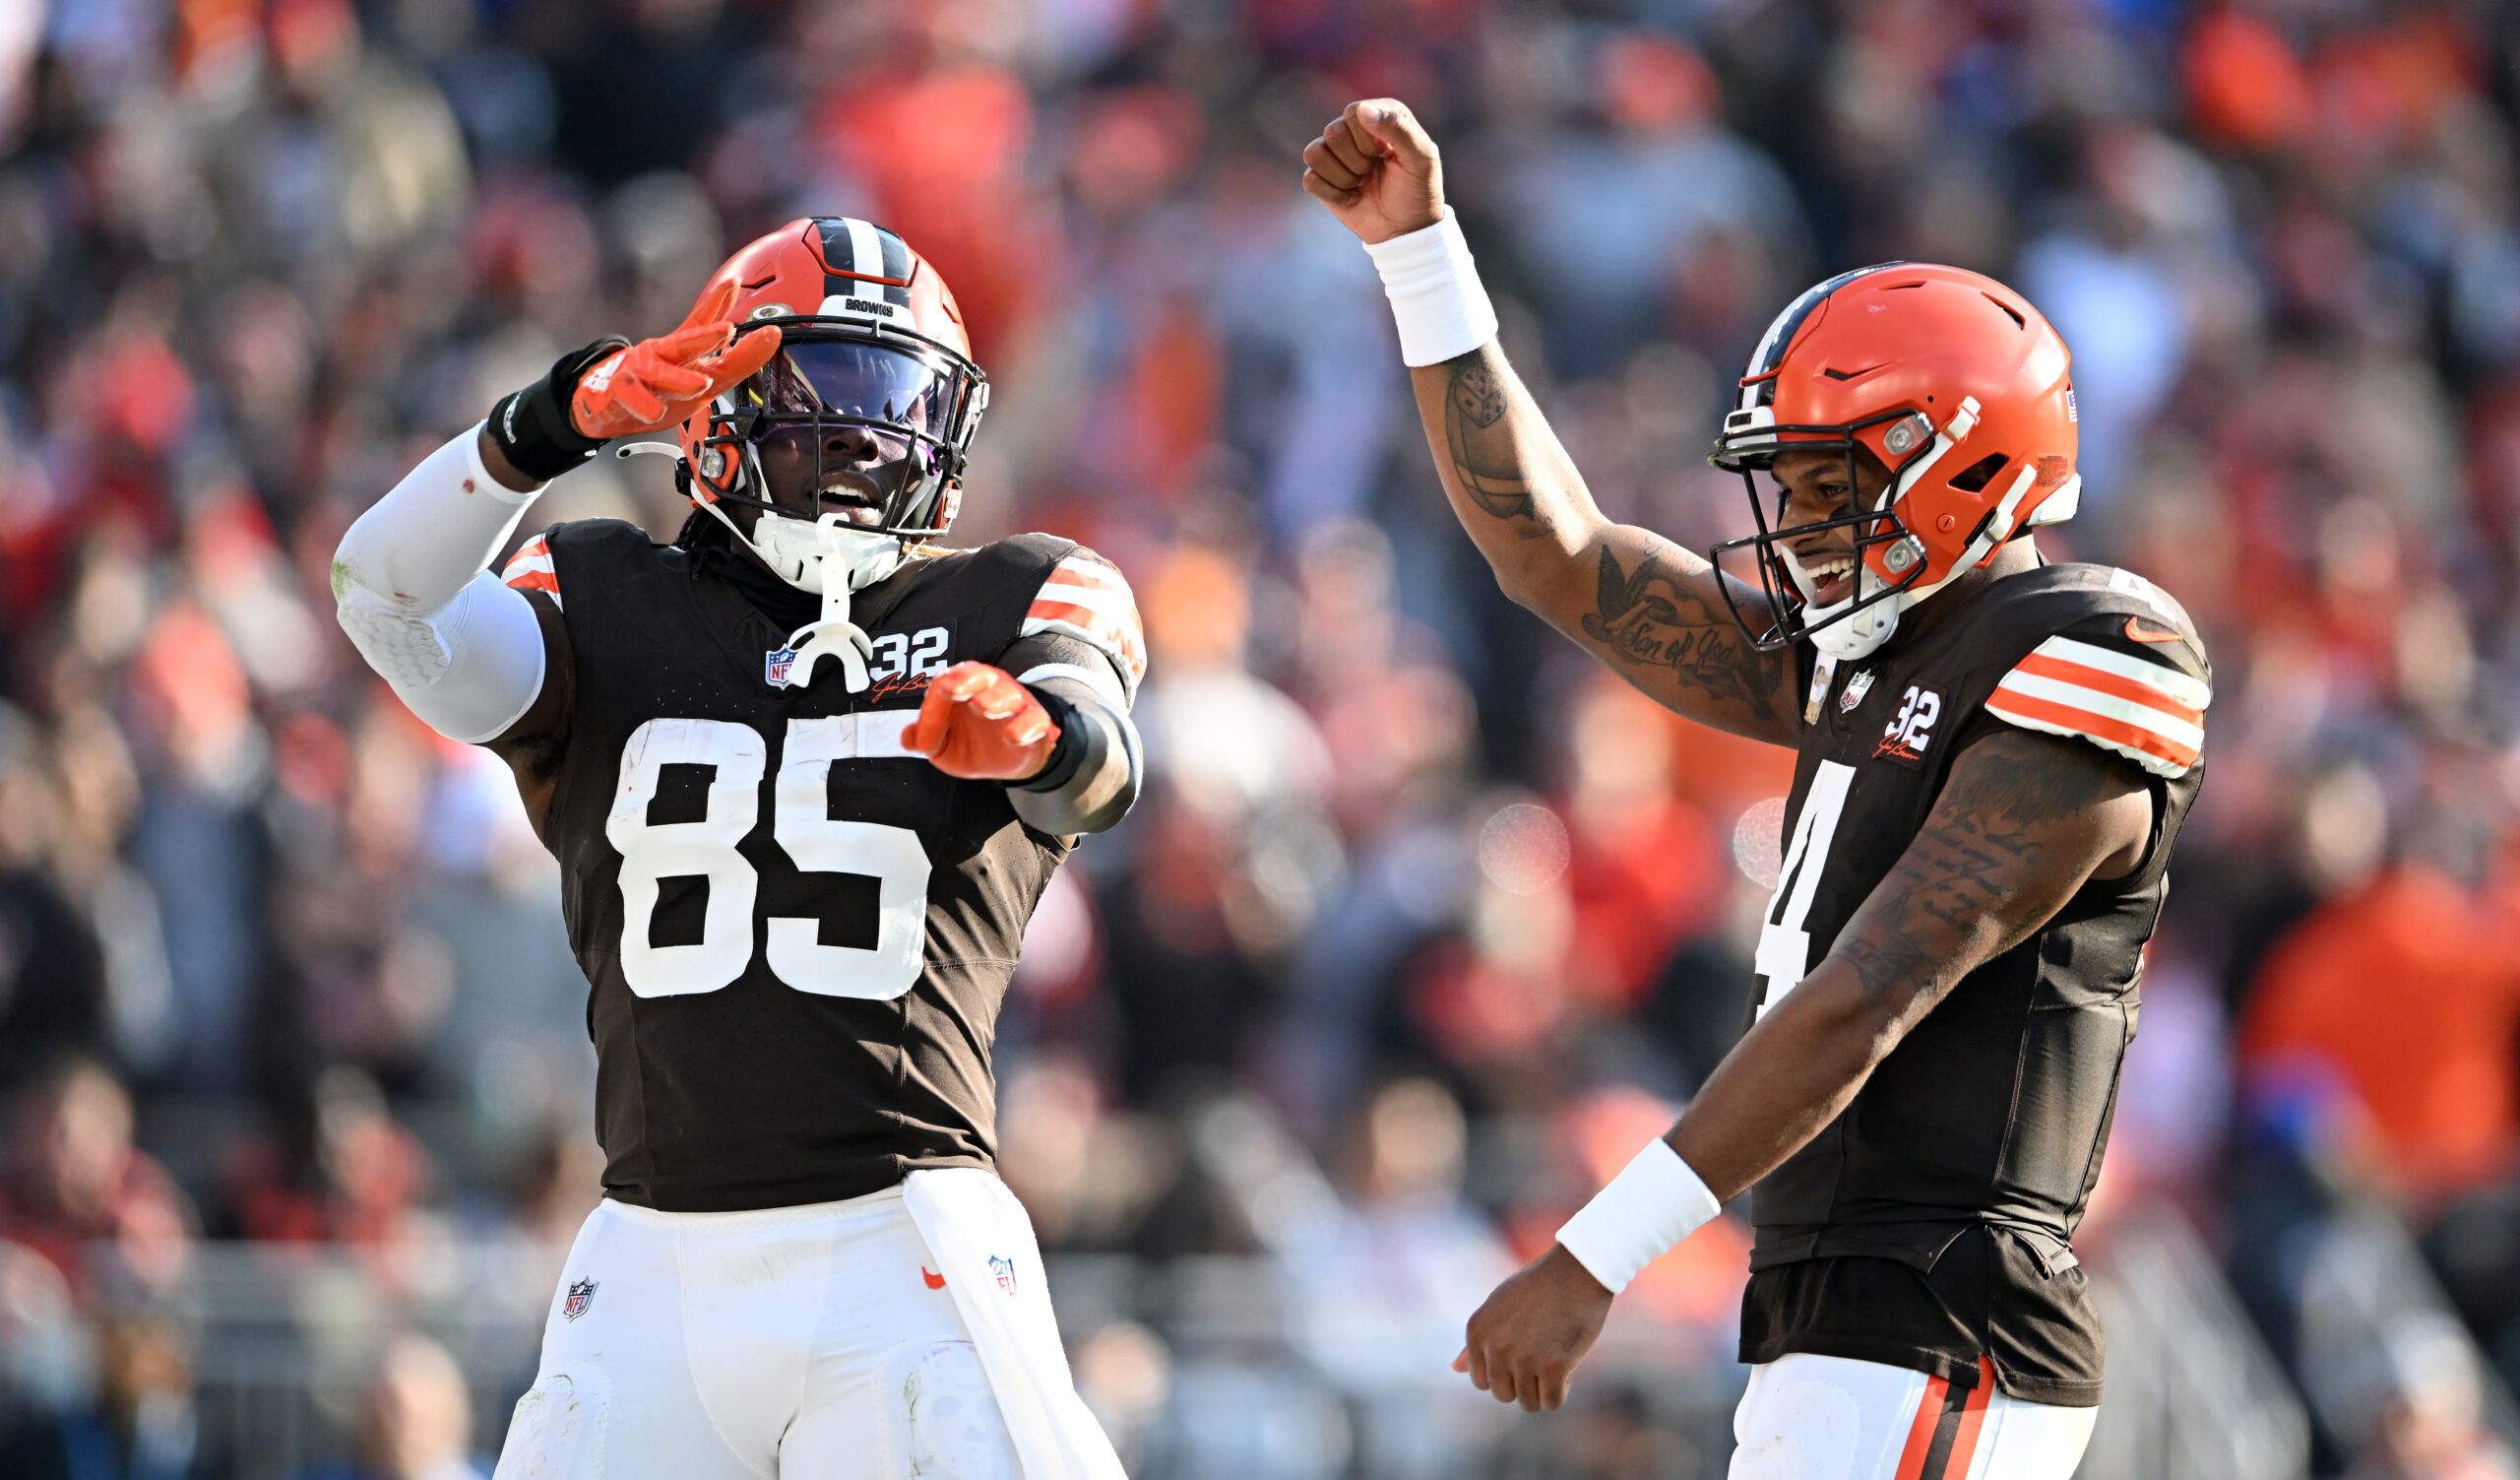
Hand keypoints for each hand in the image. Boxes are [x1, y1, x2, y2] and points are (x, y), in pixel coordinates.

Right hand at [570, 279, 781, 439]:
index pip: (703, 326)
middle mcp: (661, 355)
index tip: (738, 288)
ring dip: (680, 379)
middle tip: (728, 331)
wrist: (602, 401)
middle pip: (684, 343)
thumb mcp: (691, 371)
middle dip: (706, 337)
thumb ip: (724, 357)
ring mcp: (638, 372)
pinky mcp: (618, 391)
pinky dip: (644, 404)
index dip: (721, 307)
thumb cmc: (651, 384)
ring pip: (660, 373)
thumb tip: (756, 333)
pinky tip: (655, 410)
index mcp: (680, 350)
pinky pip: (631, 398)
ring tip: (701, 384)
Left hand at [902, 663, 1061, 780]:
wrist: (1008, 759)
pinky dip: (1026, 726)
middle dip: (967, 680)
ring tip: (985, 708)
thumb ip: (925, 738)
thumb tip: (908, 738)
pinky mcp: (1035, 723)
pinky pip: (1035, 720)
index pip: (946, 682)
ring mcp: (1015, 704)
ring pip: (1009, 695)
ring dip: (995, 700)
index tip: (927, 731)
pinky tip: (1013, 736)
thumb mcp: (943, 745)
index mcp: (963, 687)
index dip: (934, 704)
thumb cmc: (972, 742)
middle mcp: (990, 688)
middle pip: (981, 675)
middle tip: (954, 689)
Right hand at [1301, 98, 1444, 244]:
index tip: (1387, 155)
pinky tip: (1351, 197)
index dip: (1367, 139)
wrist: (1406, 230)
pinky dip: (1333, 194)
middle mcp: (1354, 128)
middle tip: (1374, 172)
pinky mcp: (1321, 178)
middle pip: (1333, 132)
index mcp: (1380, 114)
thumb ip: (1398, 128)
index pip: (1354, 112)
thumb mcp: (1422, 158)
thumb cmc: (1418, 190)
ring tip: (1362, 183)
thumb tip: (1362, 109)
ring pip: (1315, 153)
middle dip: (1357, 161)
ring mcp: (1335, 153)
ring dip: (1343, 177)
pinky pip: (1310, 179)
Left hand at [1451, 1244, 1612, 1411]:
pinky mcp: (1554, 1366)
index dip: (1504, 1374)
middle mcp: (1495, 1347)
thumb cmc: (1538, 1287)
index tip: (1522, 1355)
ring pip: (1528, 1403)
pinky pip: (1552, 1403)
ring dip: (1543, 1390)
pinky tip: (1567, 1371)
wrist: (1576, 1270)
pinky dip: (1561, 1393)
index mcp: (1477, 1331)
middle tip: (1542, 1360)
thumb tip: (1455, 1369)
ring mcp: (1524, 1358)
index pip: (1481, 1381)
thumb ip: (1479, 1340)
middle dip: (1523, 1385)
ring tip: (1555, 1363)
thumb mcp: (1499, 1306)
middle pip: (1503, 1395)